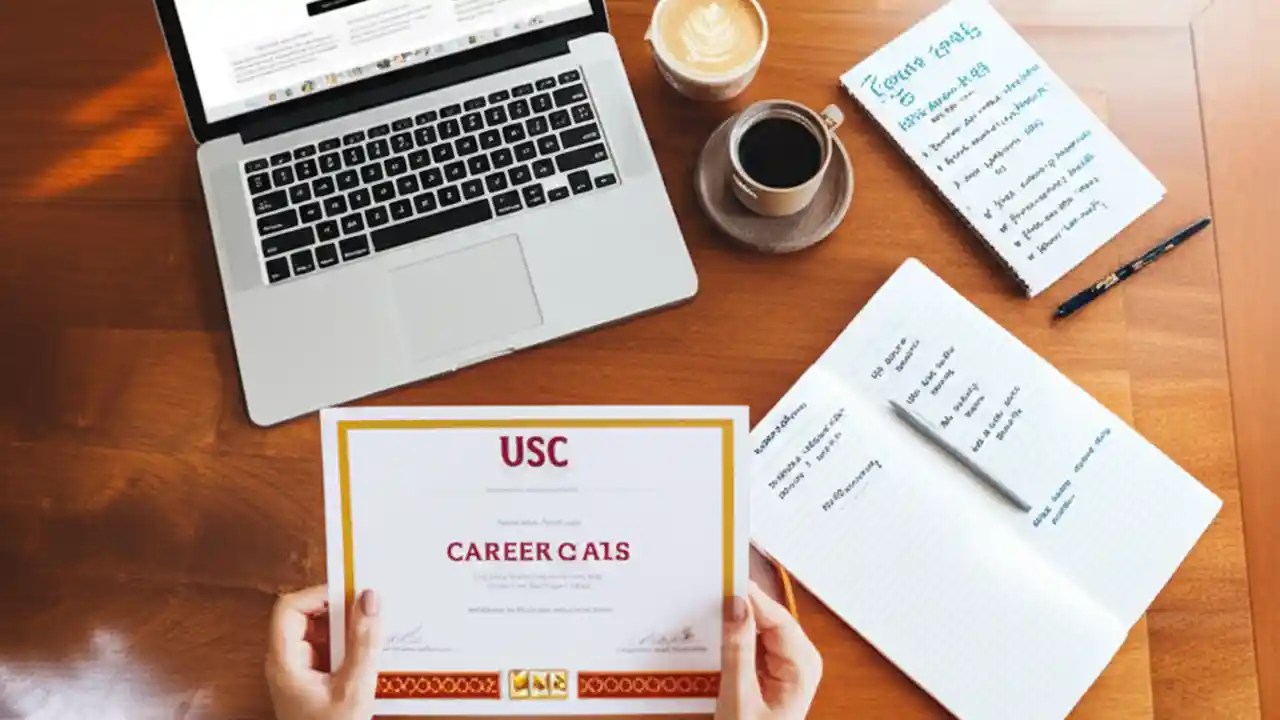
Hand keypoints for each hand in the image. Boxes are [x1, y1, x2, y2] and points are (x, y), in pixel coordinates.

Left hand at [265, 585, 382, 719]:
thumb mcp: (354, 688)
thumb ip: (363, 641)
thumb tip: (369, 597)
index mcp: (284, 661)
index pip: (289, 607)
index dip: (318, 593)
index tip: (351, 593)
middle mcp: (284, 662)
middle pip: (303, 616)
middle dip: (337, 609)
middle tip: (368, 608)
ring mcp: (295, 673)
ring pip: (316, 633)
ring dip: (344, 628)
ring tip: (372, 631)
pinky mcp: (309, 683)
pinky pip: (325, 651)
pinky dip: (345, 646)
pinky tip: (367, 654)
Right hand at [716, 581, 822, 719]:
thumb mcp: (739, 699)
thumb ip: (737, 649)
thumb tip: (736, 604)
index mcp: (802, 664)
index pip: (774, 615)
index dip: (748, 594)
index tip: (720, 576)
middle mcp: (798, 659)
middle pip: (765, 618)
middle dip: (737, 605)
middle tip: (703, 587)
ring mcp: (784, 665)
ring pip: (755, 628)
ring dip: (730, 620)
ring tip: (701, 606)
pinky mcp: (768, 672)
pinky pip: (749, 643)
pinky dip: (730, 638)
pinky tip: (708, 634)